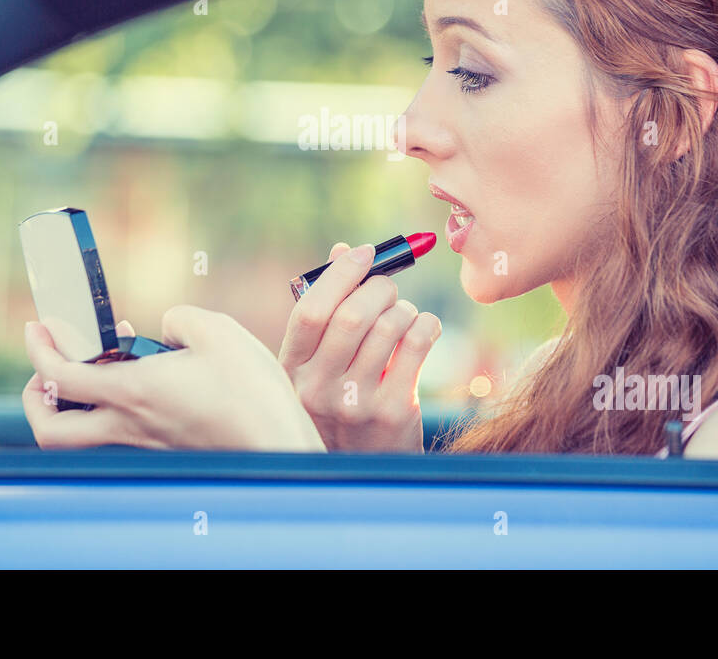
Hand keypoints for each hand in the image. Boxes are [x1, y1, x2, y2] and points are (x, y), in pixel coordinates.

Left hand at [22, 306, 325, 451]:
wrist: (277, 446)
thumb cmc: (251, 392)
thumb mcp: (216, 331)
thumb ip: (178, 318)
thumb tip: (165, 328)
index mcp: (132, 392)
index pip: (60, 374)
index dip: (39, 347)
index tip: (37, 328)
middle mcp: (128, 427)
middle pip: (51, 431)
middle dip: (38, 399)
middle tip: (50, 371)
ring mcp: (145, 447)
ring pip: (81, 442)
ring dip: (72, 409)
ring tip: (92, 377)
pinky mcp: (165, 454)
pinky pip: (114, 439)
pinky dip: (108, 415)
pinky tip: (141, 389)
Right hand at [279, 242, 441, 452]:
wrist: (367, 466)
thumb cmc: (342, 399)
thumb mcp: (321, 362)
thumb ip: (329, 308)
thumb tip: (344, 251)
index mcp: (291, 368)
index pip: (310, 311)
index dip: (340, 274)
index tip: (365, 254)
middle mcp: (316, 388)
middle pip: (352, 316)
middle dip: (379, 288)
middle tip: (389, 288)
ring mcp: (354, 403)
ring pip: (389, 327)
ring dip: (404, 309)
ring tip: (404, 317)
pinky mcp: (392, 411)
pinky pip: (416, 344)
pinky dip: (426, 324)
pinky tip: (424, 330)